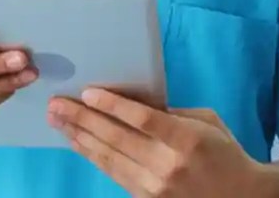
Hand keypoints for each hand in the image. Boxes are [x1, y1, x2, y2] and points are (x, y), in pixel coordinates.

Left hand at [49, 89, 269, 196]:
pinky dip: (91, 156)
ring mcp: (157, 187)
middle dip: (81, 118)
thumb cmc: (222, 152)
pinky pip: (113, 174)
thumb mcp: (205, 122)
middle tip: (56, 104)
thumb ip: (169, 112)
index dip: (112, 105)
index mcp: (187, 139)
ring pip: (108, 158)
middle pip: (116, 138)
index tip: (86, 92)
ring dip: (78, 136)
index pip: (142, 119)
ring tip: (57, 120)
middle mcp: (169, 164)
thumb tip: (128, 102)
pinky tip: (76, 142)